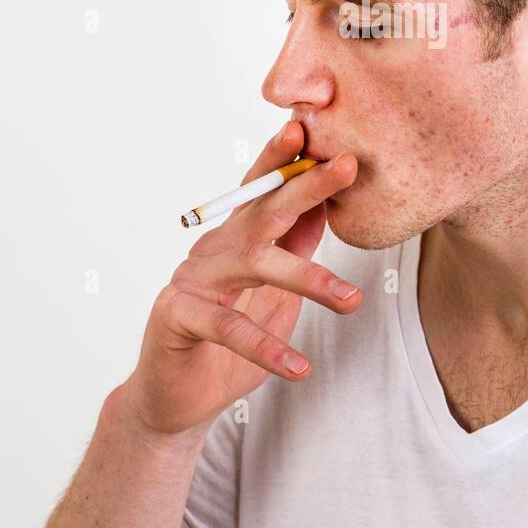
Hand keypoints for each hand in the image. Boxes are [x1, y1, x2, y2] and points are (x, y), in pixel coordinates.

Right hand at [120, 121, 360, 434]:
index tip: (316, 128)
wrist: (175, 400)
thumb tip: (325, 206)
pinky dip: (266, 347)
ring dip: (308, 278)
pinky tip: (299, 367)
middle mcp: (212, 249)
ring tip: (352, 301)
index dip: (286, 158)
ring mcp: (191, 280)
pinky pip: (228, 328)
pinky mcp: (178, 317)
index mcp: (235, 238)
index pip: (262, 190)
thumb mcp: (273, 293)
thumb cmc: (228, 346)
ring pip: (254, 265)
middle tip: (347, 166)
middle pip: (263, 210)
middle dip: (307, 186)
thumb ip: (292, 249)